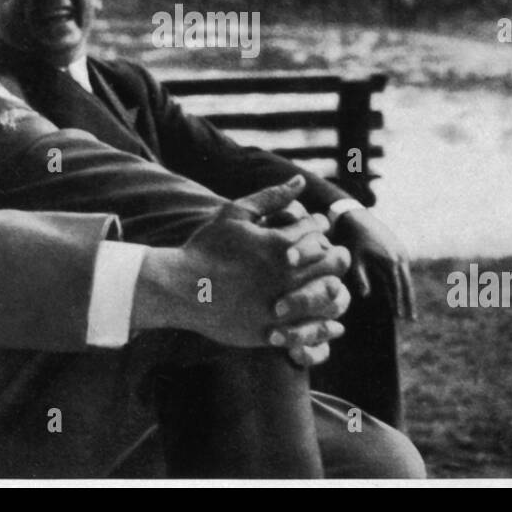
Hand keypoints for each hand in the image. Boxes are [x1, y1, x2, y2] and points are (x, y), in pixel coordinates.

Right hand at [132, 176, 351, 357]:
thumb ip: (272, 197)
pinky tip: (321, 315)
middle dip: (330, 254)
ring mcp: (279, 306)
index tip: (308, 230)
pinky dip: (323, 322)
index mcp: (279, 245)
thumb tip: (300, 180)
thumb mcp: (236, 214)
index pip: (318, 230)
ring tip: (318, 280)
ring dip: (329, 285)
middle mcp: (285, 276)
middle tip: (321, 254)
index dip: (316, 227)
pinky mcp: (272, 332)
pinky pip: (310, 330)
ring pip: (327, 296)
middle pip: (331, 262)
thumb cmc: (206, 247)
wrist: (180, 288)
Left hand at [332, 207, 416, 320]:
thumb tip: (366, 296)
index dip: (398, 304)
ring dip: (409, 294)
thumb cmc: (353, 240)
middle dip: (409, 303)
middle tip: (412, 320)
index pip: (396, 288)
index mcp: (389, 261)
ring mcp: (401, 252)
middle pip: (407, 285)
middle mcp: (399, 257)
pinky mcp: (400, 249)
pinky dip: (405, 282)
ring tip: (411, 311)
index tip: (399, 318)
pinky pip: (404, 270)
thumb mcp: (354, 260)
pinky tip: (404, 293)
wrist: (358, 218)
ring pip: (407, 278)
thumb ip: (360, 278)